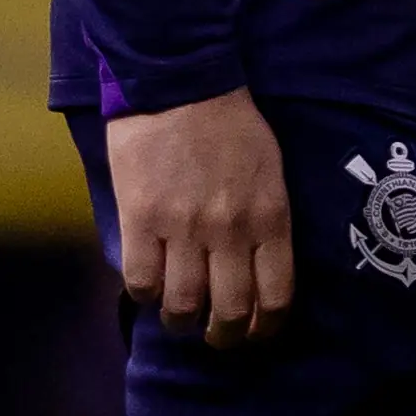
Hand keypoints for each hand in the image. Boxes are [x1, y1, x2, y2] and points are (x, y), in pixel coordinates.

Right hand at [106, 86, 292, 347]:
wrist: (180, 79)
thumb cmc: (230, 123)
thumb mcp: (270, 171)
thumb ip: (266, 220)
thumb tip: (257, 266)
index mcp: (270, 218)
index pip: (275, 297)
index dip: (263, 328)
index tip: (252, 332)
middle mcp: (231, 231)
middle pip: (230, 313)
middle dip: (222, 335)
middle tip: (214, 334)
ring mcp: (184, 227)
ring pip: (183, 306)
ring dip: (180, 320)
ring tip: (177, 314)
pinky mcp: (142, 218)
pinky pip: (141, 281)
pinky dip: (144, 293)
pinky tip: (148, 284)